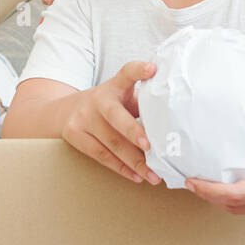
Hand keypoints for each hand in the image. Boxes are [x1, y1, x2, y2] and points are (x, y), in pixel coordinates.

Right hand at [61, 60, 162, 185]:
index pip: (127, 72)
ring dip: (135, 162)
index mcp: (115, 85)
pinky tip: (136, 176)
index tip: (153, 69)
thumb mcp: (123, 96)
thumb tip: (177, 123)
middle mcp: (98, 99)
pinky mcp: (75, 135)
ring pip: (111, 143)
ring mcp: (83, 118)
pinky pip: (101, 156)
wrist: (68, 110)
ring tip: (153, 175)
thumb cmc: (110, 105)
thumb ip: (143, 103)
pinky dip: (121, 168)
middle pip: (116, 116)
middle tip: (151, 147)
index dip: (139, 70)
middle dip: (134, 132)